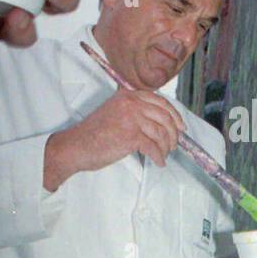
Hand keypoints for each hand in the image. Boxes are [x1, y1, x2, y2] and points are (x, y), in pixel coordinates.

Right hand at [43, 88, 185, 190]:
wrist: (75, 146)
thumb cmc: (94, 133)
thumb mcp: (115, 112)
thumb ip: (135, 111)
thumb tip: (161, 123)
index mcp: (128, 95)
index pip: (160, 101)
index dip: (174, 115)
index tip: (181, 126)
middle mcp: (131, 103)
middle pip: (165, 117)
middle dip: (174, 133)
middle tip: (174, 144)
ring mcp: (131, 118)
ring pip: (161, 133)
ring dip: (166, 147)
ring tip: (164, 154)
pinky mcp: (131, 136)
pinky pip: (154, 147)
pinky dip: (158, 157)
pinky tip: (158, 162)